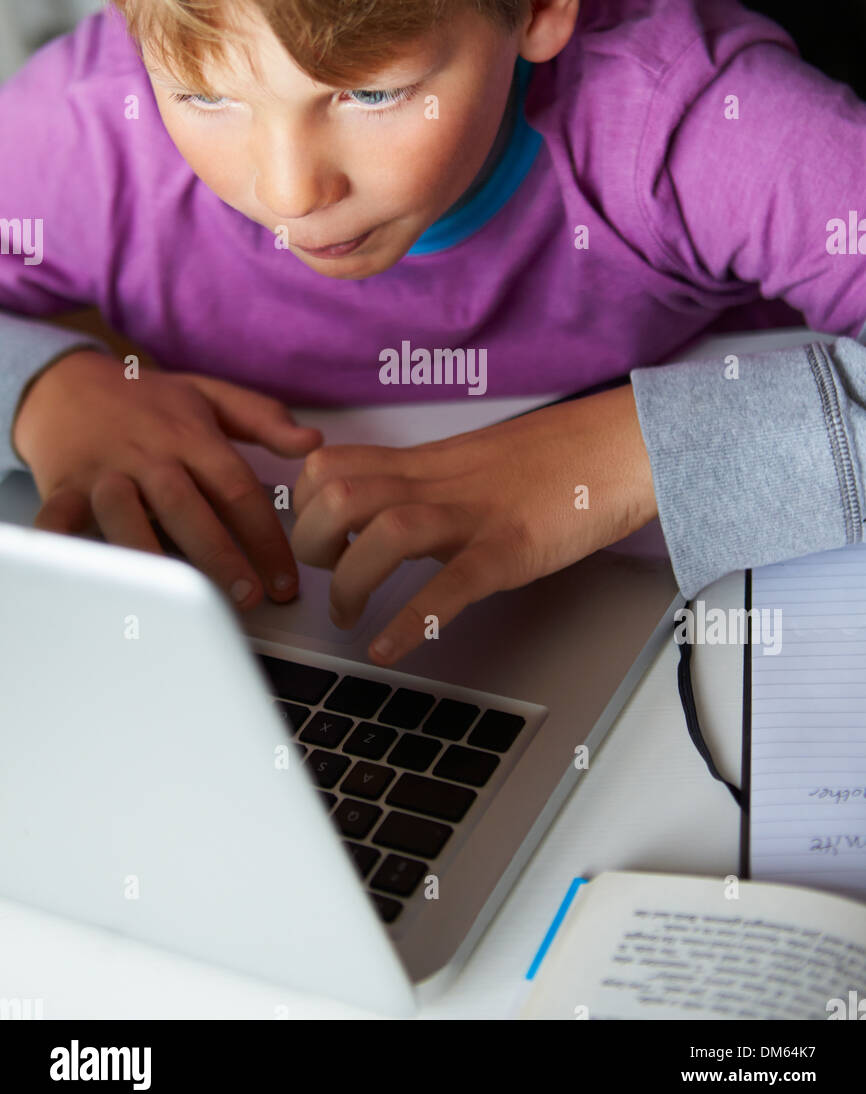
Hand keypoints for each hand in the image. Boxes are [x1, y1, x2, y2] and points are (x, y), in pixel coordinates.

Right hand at [12, 348, 321, 608]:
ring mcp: (105, 472)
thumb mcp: (208, 395)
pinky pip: (60, 515)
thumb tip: (312, 442)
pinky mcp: (64, 486)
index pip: (237, 488)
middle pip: (188, 507)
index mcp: (190, 435)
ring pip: (127, 515)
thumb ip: (263, 418)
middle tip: (248, 597)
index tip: (286, 580)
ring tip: (179, 600)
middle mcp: (150, 454)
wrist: (66, 384)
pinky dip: (65, 542)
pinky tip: (83, 572)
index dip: (266, 537)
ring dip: (153, 558)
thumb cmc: (146, 401)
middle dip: (220, 555)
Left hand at [290, 383, 657, 663]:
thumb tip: (389, 515)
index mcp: (427, 463)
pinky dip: (411, 622)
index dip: (304, 505)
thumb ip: (428, 484)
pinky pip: (450, 585)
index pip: (330, 465)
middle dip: (312, 545)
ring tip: (352, 617)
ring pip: (383, 533)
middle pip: (337, 494)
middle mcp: (439, 483)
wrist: (625, 445)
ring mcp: (474, 514)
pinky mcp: (511, 548)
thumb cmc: (558, 459)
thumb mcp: (475, 462)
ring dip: (351, 584)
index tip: (317, 539)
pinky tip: (389, 648)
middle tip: (327, 578)